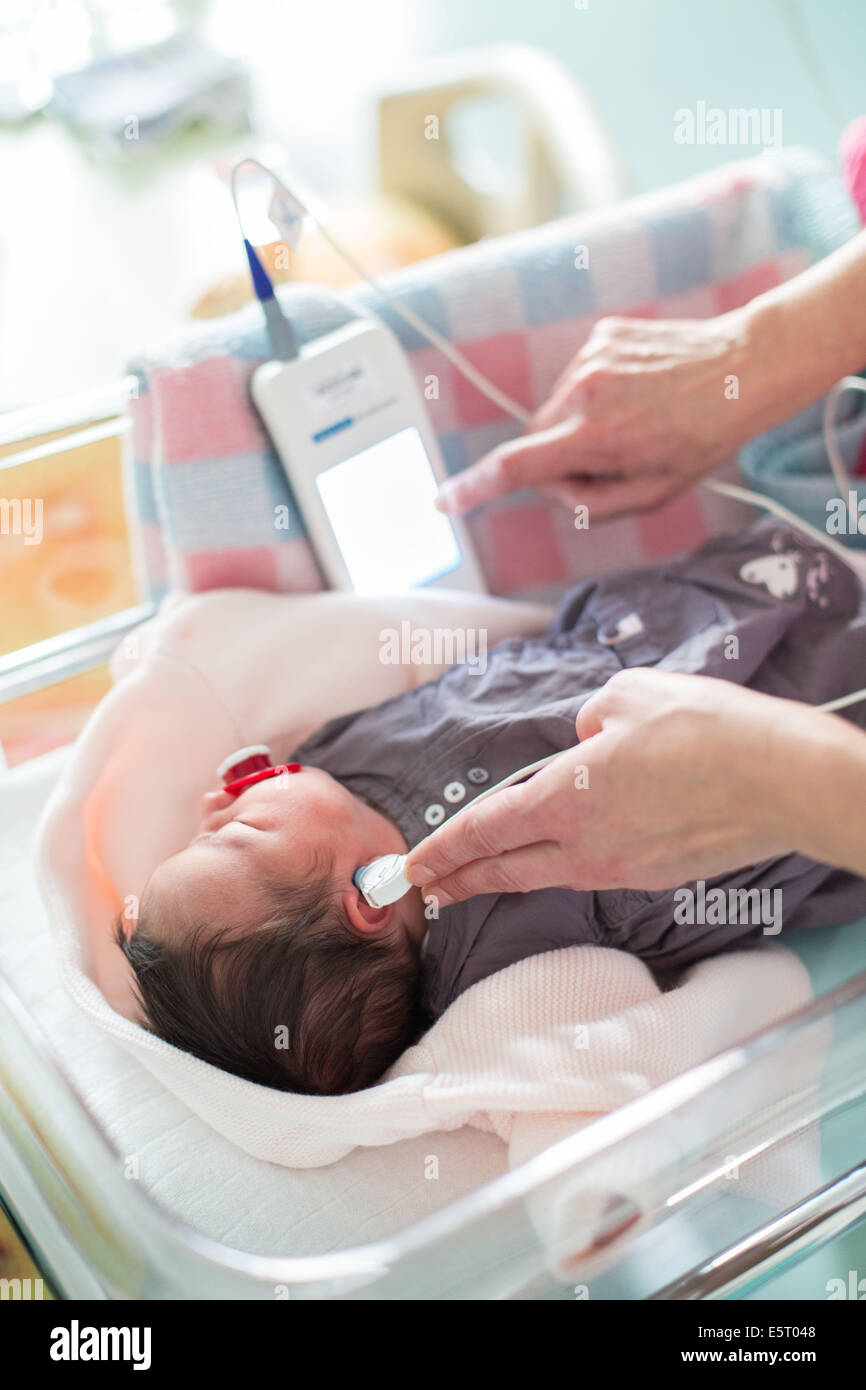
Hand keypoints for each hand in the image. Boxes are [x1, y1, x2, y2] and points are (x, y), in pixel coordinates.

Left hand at [404, 668, 799, 903]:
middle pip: (505, 870)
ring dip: (507, 878)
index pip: (484, 829)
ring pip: (547, 876)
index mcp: (566, 797)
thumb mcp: (626, 697)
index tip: (412, 866)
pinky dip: (562, 869)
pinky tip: (562, 857)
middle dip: (459, 880)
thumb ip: (587, 721)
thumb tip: (584, 741)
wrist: (782, 778)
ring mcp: (621, 867)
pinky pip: (593, 872)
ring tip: (480, 881)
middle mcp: (585, 844)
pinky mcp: (655, 874)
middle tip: (427, 891)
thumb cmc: (705, 728)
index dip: (443, 849)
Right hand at [436, 311, 766, 520]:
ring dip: (578, 425)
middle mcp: (583, 391)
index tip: (443, 500)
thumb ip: (590, 504)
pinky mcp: (599, 335)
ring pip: (554, 411)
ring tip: (634, 421)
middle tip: (614, 460)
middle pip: (536, 440)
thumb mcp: (652, 495)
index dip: (474, 489)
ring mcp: (590, 357)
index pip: (516, 467)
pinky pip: (576, 379)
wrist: (744, 368)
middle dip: (559, 458)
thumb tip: (550, 489)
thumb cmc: (702, 437)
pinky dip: (595, 394)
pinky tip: (636, 393)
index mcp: (595, 436)